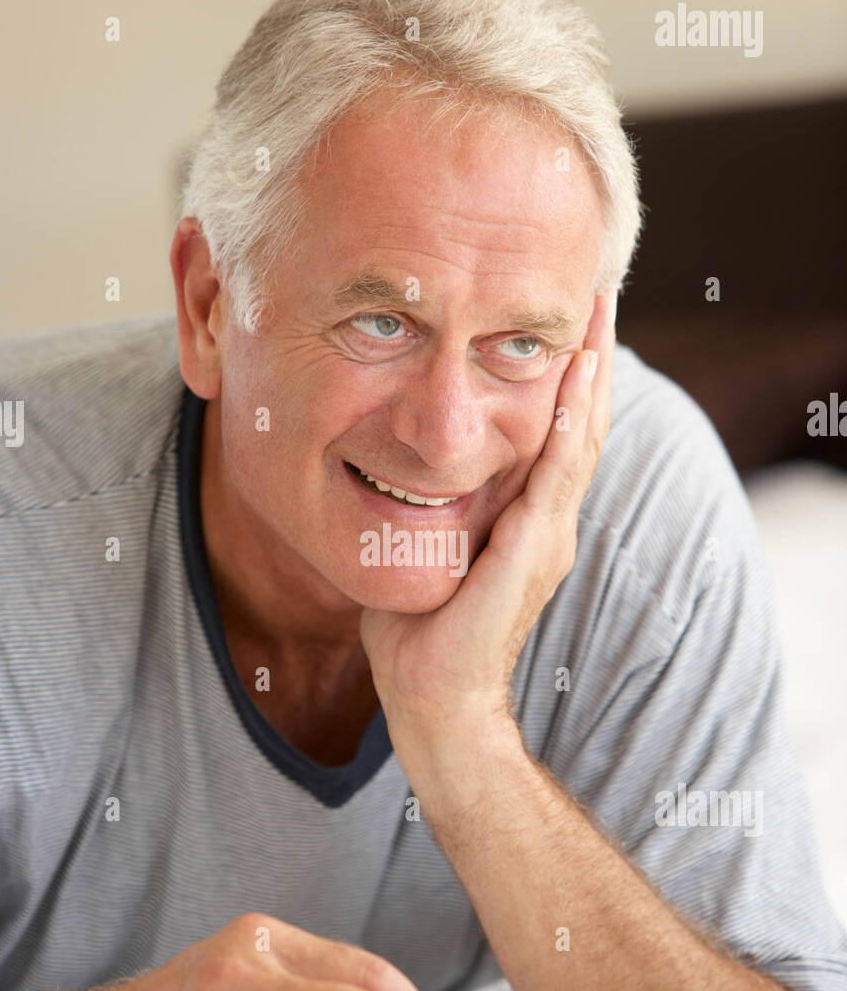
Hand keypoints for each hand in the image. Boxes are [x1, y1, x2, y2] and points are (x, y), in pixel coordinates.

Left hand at [360, 290, 616, 746]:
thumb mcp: (422, 551)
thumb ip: (426, 508)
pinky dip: (568, 420)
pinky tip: (573, 374)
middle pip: (579, 423)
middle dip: (588, 355)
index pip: (555, 434)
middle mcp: (548, 522)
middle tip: (596, 290)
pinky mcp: (534, 547)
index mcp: (526, 521)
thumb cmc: (417, 637)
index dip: (563, 377)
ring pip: (579, 436)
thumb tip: (393, 464)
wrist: (433, 701)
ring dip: (589, 371)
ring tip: (597, 310)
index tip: (561, 320)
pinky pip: (557, 470)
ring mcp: (548, 534)